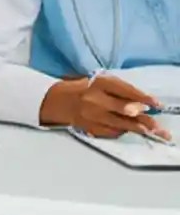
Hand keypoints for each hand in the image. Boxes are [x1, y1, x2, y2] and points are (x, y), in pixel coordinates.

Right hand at [44, 75, 169, 139]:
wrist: (59, 100)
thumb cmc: (85, 89)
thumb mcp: (102, 83)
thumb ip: (122, 92)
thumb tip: (143, 106)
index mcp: (98, 83)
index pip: (125, 90)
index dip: (143, 97)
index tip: (156, 104)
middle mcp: (94, 98)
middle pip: (124, 109)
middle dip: (142, 116)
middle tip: (155, 123)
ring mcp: (91, 114)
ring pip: (120, 123)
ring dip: (137, 128)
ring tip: (150, 130)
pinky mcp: (89, 127)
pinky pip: (111, 131)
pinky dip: (123, 131)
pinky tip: (130, 130)